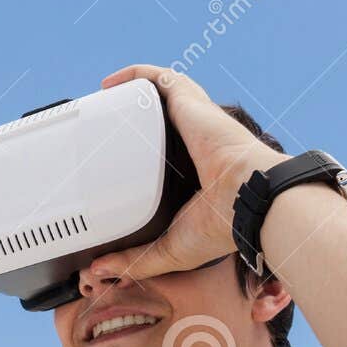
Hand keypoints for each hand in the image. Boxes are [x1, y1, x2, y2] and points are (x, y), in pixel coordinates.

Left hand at [88, 64, 287, 281]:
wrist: (247, 199)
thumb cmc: (222, 225)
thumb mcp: (170, 250)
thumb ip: (135, 260)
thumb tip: (101, 270)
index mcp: (191, 175)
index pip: (161, 161)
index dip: (137, 160)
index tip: (110, 167)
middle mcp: (191, 144)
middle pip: (156, 126)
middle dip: (129, 126)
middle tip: (99, 135)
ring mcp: (192, 120)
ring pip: (155, 99)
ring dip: (128, 97)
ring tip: (99, 106)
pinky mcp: (189, 102)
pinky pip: (158, 79)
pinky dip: (134, 76)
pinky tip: (109, 85)